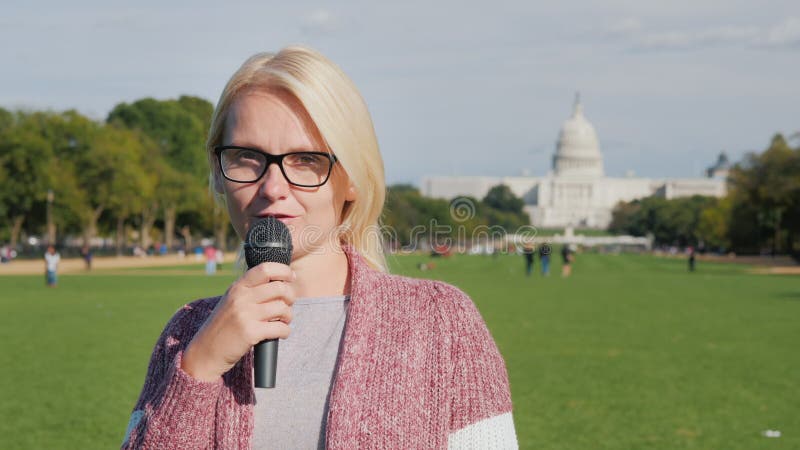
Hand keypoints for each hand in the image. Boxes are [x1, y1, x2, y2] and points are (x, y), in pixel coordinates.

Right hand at [181, 262, 295, 381]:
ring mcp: (245, 315)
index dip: (283, 271)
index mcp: (238, 287)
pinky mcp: (250, 333)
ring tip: (283, 320)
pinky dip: (285, 331)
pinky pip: (280, 328)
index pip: (265, 269)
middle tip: (287, 305)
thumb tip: (281, 282)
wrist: (205, 351)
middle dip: (290, 297)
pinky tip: (281, 333)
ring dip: (288, 316)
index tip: (291, 277)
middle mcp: (241, 298)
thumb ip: (251, 290)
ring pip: (283, 308)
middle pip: (280, 288)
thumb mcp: (232, 301)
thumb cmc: (224, 326)